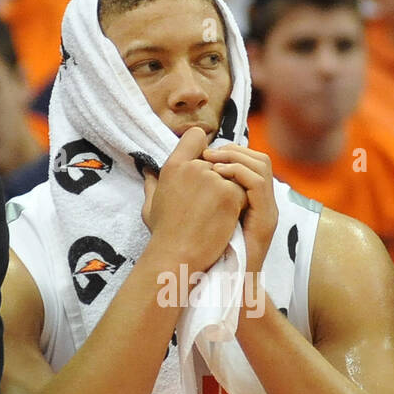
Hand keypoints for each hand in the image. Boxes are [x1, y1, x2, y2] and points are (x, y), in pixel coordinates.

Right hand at [143, 126, 245, 272]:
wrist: (177, 256)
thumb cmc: (163, 234)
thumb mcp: (150, 204)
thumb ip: (152, 184)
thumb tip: (148, 170)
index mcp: (173, 165)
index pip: (196, 137)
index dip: (203, 150)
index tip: (205, 168)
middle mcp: (193, 167)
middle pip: (219, 159)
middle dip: (219, 175)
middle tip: (211, 200)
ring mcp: (214, 179)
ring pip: (233, 175)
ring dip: (230, 190)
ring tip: (217, 213)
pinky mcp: (230, 194)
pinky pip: (244, 191)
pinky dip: (240, 204)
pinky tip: (227, 219)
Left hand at [200, 143, 276, 275]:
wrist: (229, 287)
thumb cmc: (212, 259)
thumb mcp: (202, 222)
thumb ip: (196, 201)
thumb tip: (170, 179)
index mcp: (252, 201)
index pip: (250, 162)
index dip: (229, 152)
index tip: (204, 153)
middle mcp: (264, 203)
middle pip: (259, 158)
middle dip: (232, 150)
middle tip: (207, 154)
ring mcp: (268, 210)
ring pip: (262, 165)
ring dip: (235, 157)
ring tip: (210, 161)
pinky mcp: (266, 219)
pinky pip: (257, 184)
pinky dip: (238, 173)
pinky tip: (217, 175)